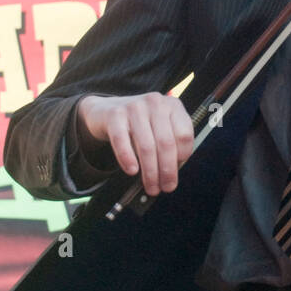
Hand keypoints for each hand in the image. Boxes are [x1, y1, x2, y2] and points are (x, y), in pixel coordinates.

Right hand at [76, 92, 193, 195]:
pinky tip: (132, 171)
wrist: (105, 110)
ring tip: (151, 186)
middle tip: (166, 187)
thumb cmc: (138, 124)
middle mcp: (156, 103)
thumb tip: (173, 173)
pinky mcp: (115, 115)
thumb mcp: (159, 127)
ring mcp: (135, 107)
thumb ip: (170, 144)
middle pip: (166, 143)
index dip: (182, 157)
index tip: (177, 171)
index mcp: (172, 106)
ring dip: (150, 172)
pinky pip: (122, 141)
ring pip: (146, 146)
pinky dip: (127, 159)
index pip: (184, 135)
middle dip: (167, 170)